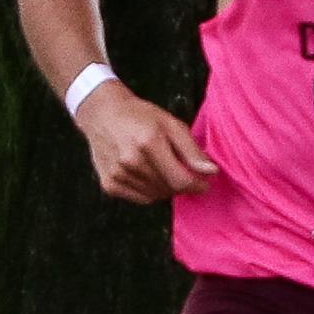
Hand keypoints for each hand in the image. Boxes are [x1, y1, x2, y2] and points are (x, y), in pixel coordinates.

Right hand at [75, 84, 218, 203]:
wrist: (102, 114)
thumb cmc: (140, 116)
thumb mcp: (170, 124)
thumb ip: (191, 150)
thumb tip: (212, 171)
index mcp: (149, 142)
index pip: (181, 180)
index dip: (197, 185)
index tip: (204, 183)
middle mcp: (131, 161)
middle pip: (169, 189)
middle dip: (181, 184)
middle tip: (181, 170)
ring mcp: (118, 174)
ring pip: (156, 196)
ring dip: (165, 188)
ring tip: (162, 168)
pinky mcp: (109, 184)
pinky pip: (140, 199)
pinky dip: (149, 191)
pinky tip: (147, 174)